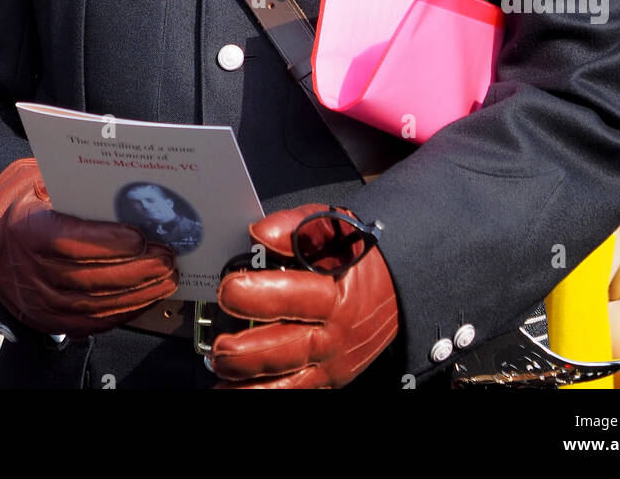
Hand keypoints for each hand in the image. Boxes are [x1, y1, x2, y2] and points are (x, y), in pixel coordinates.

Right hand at [0, 158, 178, 337]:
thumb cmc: (27, 202)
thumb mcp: (40, 178)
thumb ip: (75, 183)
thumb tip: (125, 186)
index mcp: (24, 230)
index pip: (65, 241)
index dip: (105, 242)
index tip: (140, 236)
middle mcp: (28, 272)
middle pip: (87, 277)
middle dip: (134, 269)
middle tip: (167, 256)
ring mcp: (38, 302)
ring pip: (93, 304)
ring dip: (136, 292)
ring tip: (167, 276)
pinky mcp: (50, 321)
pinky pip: (91, 323)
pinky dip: (124, 311)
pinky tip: (147, 296)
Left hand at [211, 203, 398, 388]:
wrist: (399, 286)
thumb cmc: (361, 254)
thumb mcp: (334, 226)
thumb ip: (293, 227)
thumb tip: (257, 235)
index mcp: (333, 295)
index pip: (290, 298)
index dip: (255, 294)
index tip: (227, 289)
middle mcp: (333, 335)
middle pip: (285, 350)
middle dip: (247, 353)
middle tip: (219, 349)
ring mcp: (331, 362)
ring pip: (287, 383)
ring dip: (250, 384)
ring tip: (220, 375)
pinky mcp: (328, 378)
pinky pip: (296, 392)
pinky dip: (267, 393)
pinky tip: (237, 393)